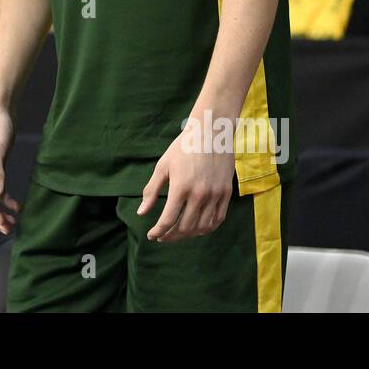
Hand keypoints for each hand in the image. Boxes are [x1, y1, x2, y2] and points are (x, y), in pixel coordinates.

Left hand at [137, 122, 236, 241]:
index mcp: (181, 187)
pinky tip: (197, 229)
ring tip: (178, 234)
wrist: (211, 132)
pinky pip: (217, 219)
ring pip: (202, 227)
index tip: (151, 235)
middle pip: (185, 227)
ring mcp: (215, 195)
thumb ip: (152, 191)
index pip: (168, 220)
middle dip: (171, 236)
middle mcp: (199, 194)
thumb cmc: (184, 147)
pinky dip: (207, 228)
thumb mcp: (163, 166)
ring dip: (188, 235)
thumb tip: (141, 213)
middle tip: (163, 236)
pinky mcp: (226, 193)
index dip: (158, 231)